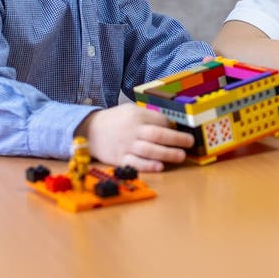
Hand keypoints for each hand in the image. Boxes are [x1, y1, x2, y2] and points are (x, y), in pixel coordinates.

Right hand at [78, 104, 194, 171]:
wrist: (89, 131)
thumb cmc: (115, 120)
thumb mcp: (131, 110)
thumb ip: (149, 116)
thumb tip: (170, 124)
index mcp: (137, 116)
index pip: (159, 120)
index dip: (173, 126)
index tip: (184, 130)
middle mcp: (132, 131)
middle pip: (157, 135)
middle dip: (176, 139)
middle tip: (189, 142)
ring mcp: (126, 146)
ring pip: (149, 150)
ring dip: (167, 154)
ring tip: (181, 156)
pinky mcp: (120, 159)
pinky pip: (135, 163)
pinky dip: (148, 166)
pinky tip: (160, 167)